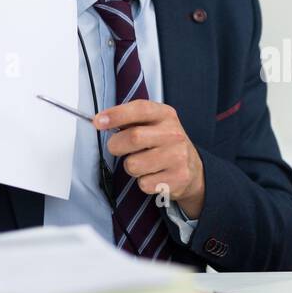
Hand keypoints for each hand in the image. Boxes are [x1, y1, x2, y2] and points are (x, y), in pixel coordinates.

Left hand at [97, 100, 204, 217]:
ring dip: (131, 167)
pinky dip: (143, 182)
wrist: (193, 169)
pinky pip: (143, 184)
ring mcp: (178, 156)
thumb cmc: (164, 143)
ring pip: (134, 165)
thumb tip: (100, 121)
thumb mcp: (154, 124)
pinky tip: (153, 176)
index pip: (140, 109)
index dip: (116, 114)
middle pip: (133, 137)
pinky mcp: (178, 178)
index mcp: (166, 115)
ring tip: (142, 164)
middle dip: (116, 146)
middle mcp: (174, 134)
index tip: (98, 122)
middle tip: (117, 148)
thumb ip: (130, 120)